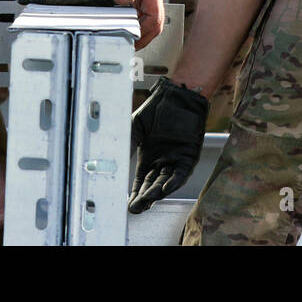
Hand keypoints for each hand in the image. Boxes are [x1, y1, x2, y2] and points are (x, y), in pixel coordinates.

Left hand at [89, 0, 164, 47]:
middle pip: (157, 21)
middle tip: (130, 46)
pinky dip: (138, 23)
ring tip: (128, 39)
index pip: (156, 17)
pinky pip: (144, 12)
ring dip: (142, 30)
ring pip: (151, 18)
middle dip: (146, 36)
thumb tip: (127, 3)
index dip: (146, 33)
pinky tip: (127, 27)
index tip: (134, 42)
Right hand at [128, 77, 208, 213]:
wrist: (176, 93)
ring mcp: (176, 159)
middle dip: (145, 197)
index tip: (129, 205)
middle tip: (136, 208)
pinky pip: (182, 173)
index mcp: (148, 157)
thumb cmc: (156, 107)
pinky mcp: (190, 156)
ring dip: (158, 192)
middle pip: (152, 185)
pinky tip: (165, 189)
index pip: (141, 181)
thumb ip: (127, 143)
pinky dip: (174, 181)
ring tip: (148, 200)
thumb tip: (112, 160)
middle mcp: (162, 161)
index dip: (136, 193)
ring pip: (166, 181)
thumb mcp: (135, 127)